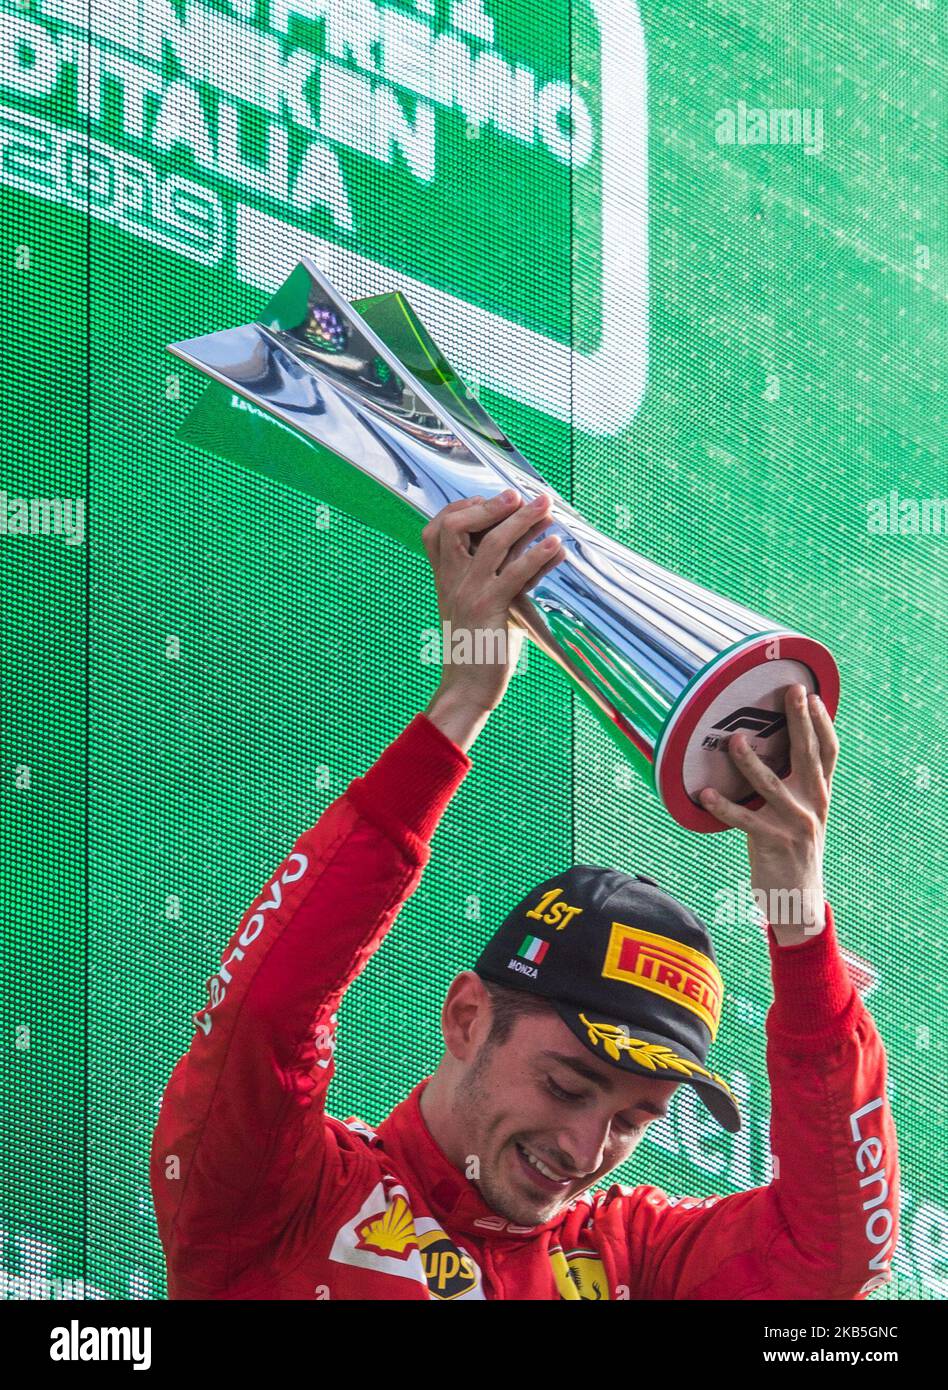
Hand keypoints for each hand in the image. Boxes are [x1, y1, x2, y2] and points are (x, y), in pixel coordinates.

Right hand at [421, 490, 564, 715]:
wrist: (467, 688)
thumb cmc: (479, 649)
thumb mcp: (481, 607)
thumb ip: (498, 580)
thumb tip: (533, 552)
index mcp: (444, 579)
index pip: (436, 529)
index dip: (461, 508)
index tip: (489, 500)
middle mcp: (452, 581)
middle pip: (457, 525)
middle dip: (491, 505)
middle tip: (521, 495)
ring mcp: (468, 593)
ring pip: (491, 543)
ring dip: (522, 521)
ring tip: (547, 508)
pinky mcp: (489, 609)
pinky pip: (514, 573)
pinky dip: (537, 556)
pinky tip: (556, 547)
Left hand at [697, 684, 839, 942]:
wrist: (800, 903)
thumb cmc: (793, 853)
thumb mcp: (804, 817)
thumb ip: (796, 788)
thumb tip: (771, 750)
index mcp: (820, 797)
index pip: (828, 753)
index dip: (822, 723)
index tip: (812, 695)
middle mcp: (813, 806)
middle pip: (807, 756)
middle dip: (799, 722)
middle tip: (791, 692)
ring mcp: (794, 824)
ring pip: (770, 785)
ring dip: (750, 762)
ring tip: (733, 741)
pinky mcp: (772, 842)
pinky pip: (743, 819)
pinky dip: (723, 806)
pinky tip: (705, 793)